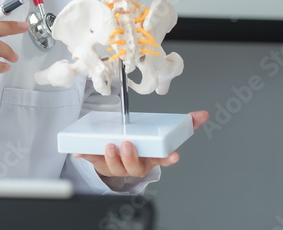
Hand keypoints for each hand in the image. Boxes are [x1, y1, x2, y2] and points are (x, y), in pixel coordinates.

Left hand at [75, 111, 208, 180]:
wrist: (119, 159)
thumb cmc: (140, 144)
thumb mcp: (159, 132)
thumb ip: (183, 124)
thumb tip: (202, 114)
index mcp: (150, 157)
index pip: (162, 159)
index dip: (168, 158)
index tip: (174, 155)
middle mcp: (135, 164)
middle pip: (135, 166)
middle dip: (131, 157)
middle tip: (128, 145)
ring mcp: (118, 166)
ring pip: (115, 166)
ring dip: (112, 157)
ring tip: (110, 145)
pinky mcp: (101, 162)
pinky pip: (93, 160)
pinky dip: (86, 155)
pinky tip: (80, 151)